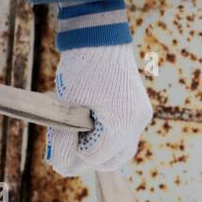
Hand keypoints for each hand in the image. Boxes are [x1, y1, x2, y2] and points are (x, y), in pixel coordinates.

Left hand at [45, 0, 152, 174]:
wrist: (100, 34)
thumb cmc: (82, 66)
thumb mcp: (66, 106)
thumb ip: (63, 140)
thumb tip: (61, 167)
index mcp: (122, 124)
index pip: (96, 159)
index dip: (75, 154)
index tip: (62, 136)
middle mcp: (137, 122)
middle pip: (112, 160)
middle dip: (88, 156)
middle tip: (67, 141)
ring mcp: (140, 115)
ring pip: (119, 149)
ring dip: (98, 148)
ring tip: (77, 131)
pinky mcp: (139, 107)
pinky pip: (124, 133)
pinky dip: (106, 135)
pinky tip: (89, 121)